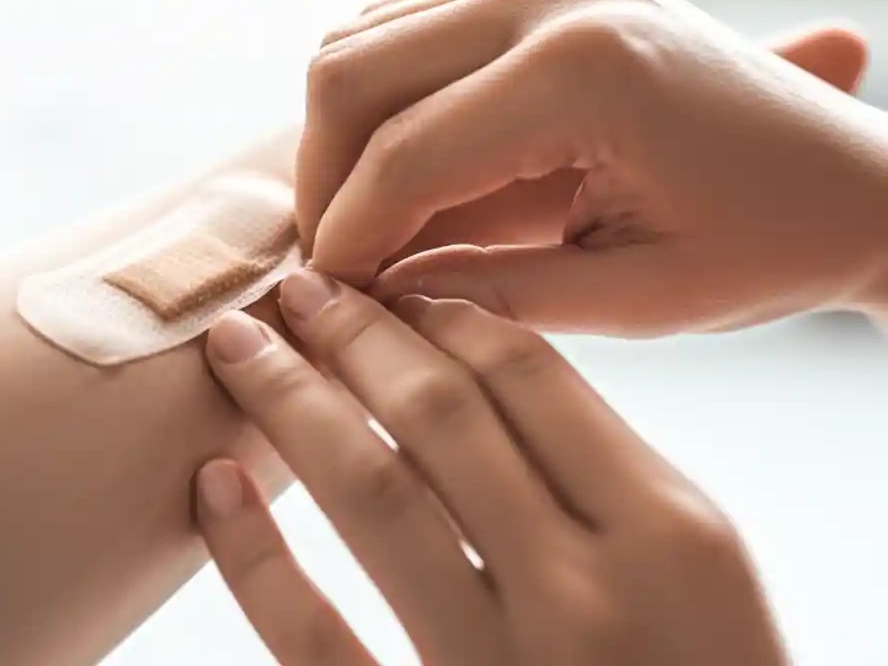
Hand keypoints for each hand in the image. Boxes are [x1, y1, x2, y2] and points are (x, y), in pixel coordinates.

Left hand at [194, 269, 784, 664]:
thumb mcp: (702, 581)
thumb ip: (610, 484)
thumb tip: (487, 374)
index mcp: (672, 535)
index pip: (531, 378)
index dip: (443, 312)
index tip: (389, 284)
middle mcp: (585, 591)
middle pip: (442, 415)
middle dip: (355, 334)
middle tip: (300, 288)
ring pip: (373, 494)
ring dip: (291, 402)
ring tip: (240, 345)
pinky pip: (313, 641)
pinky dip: (253, 558)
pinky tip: (212, 485)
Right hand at [295, 0, 887, 334]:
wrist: (856, 179)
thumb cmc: (770, 244)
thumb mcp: (635, 298)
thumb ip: (490, 295)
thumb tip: (374, 298)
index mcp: (586, 70)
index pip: (404, 156)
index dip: (347, 241)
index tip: (326, 306)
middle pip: (350, 74)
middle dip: (325, 183)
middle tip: (340, 268)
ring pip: (362, 44)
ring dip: (346, 144)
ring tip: (376, 231)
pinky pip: (407, 31)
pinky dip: (383, 107)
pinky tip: (412, 180)